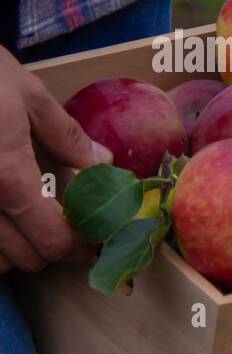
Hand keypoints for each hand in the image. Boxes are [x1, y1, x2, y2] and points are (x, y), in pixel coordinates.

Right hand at [0, 48, 112, 272]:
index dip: (79, 244)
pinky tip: (3, 219)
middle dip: (53, 248)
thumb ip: (65, 136)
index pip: (52, 240)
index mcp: (6, 174)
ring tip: (31, 224)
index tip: (91, 233)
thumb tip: (101, 163)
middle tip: (68, 228)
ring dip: (16, 251)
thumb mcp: (27, 95)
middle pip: (24, 258)